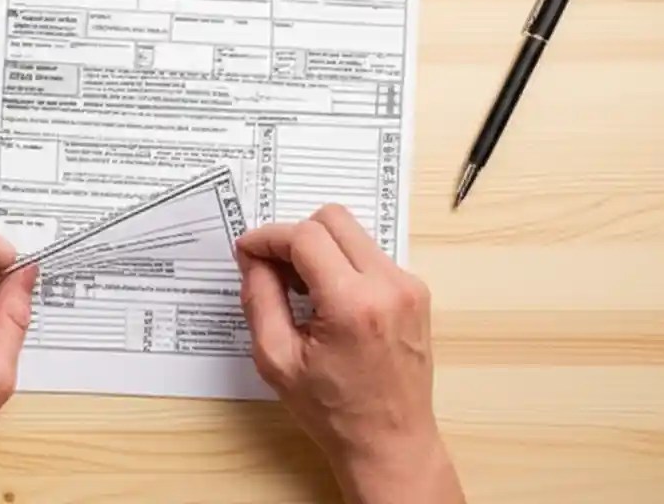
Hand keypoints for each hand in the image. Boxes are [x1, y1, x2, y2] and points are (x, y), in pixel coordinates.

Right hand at [236, 205, 463, 503]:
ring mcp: (408, 286)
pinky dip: (341, 264)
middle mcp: (388, 286)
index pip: (305, 237)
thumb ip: (260, 298)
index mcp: (353, 305)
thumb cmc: (332, 411)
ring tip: (300, 290)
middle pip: (332, 219)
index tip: (247, 252)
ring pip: (352, 233)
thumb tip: (253, 257)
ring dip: (319, 249)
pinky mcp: (416, 292)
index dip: (268, 238)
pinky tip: (327, 300)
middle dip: (294, 236)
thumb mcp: (276, 359)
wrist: (390, 442)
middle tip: (273, 269)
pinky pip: (369, 255)